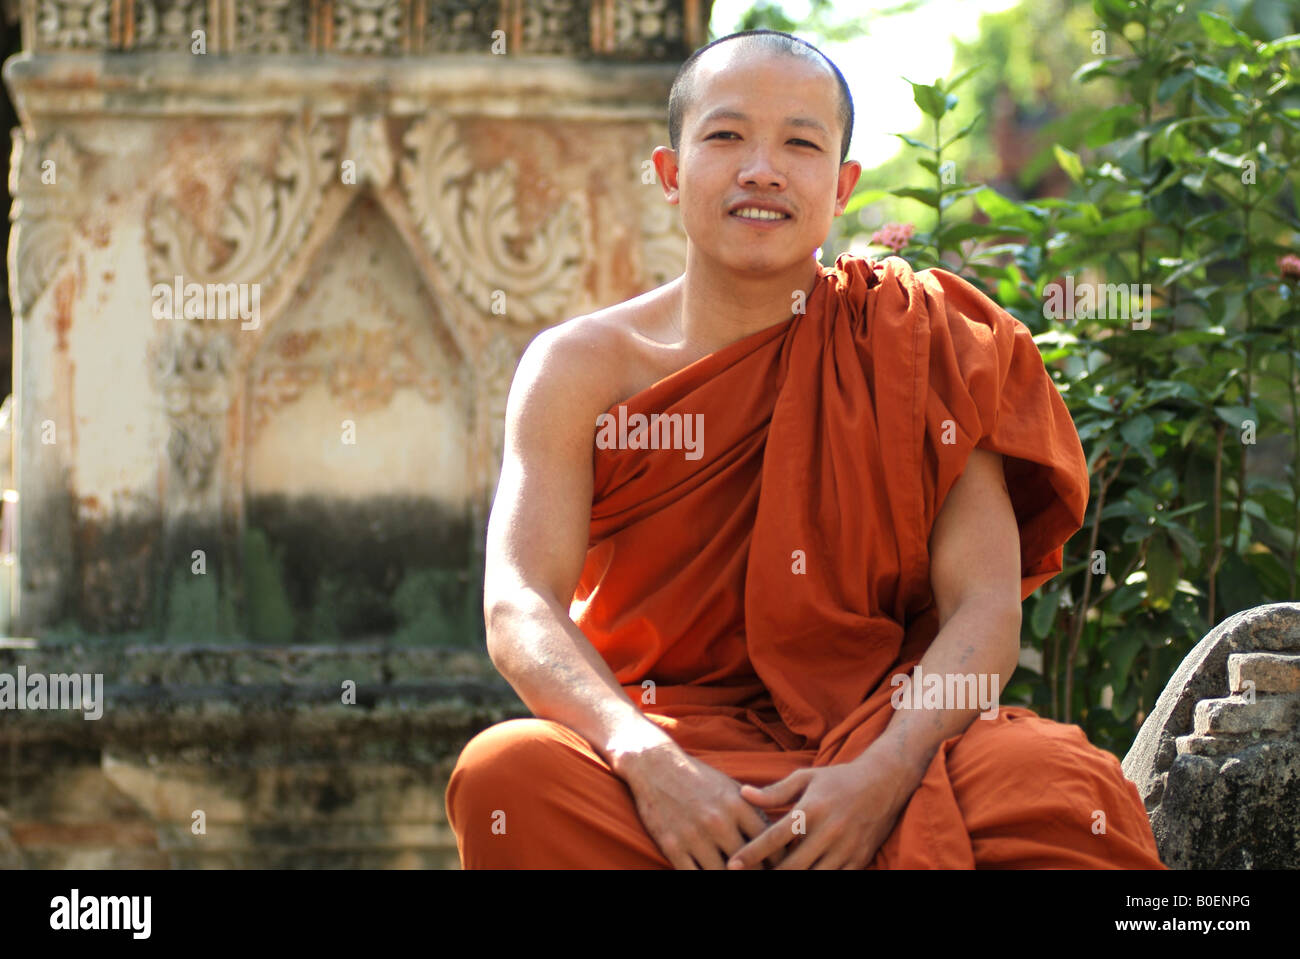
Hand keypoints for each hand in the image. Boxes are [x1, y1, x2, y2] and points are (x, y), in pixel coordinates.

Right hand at [617, 742, 774, 869]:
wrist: (654, 765)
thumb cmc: (697, 777)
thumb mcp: (730, 787)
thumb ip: (753, 810)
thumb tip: (778, 833)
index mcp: (737, 805)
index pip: (769, 841)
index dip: (780, 859)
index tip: (782, 865)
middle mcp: (718, 822)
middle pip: (750, 863)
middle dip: (759, 872)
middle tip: (765, 875)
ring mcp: (694, 836)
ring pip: (723, 874)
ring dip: (731, 876)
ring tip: (737, 874)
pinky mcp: (672, 847)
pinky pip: (693, 877)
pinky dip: (704, 879)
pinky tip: (711, 874)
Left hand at [726, 755, 920, 869]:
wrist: (885, 783)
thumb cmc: (838, 779)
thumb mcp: (806, 778)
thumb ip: (775, 792)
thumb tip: (743, 794)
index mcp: (812, 809)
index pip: (775, 836)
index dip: (752, 853)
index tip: (733, 864)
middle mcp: (829, 831)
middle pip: (792, 866)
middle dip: (769, 875)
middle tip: (747, 876)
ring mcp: (845, 849)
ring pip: (813, 878)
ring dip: (791, 880)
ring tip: (772, 878)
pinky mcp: (858, 861)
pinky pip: (834, 880)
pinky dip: (816, 882)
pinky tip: (801, 880)